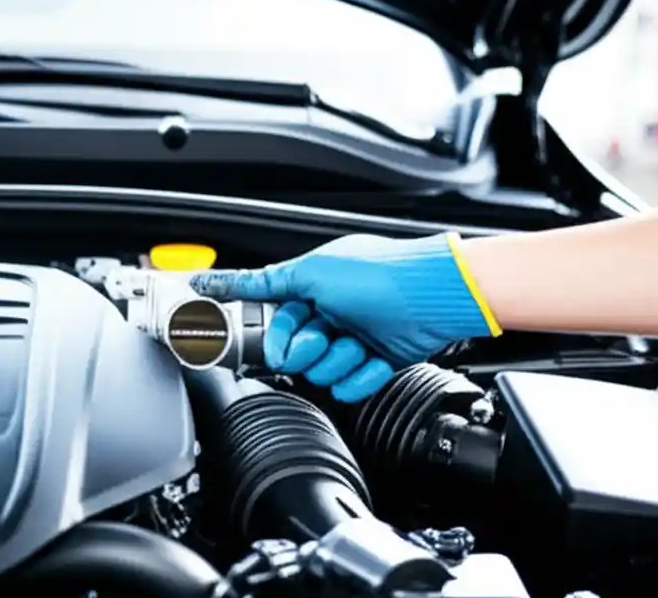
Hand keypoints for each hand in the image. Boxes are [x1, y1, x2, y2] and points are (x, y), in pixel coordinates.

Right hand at [189, 233, 499, 401]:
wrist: (433, 296)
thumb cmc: (379, 274)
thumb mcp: (312, 272)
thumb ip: (266, 282)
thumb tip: (224, 279)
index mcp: (312, 287)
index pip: (271, 317)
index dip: (267, 332)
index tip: (263, 342)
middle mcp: (330, 313)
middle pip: (294, 351)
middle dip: (307, 348)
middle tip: (321, 336)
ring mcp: (353, 339)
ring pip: (321, 371)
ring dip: (338, 360)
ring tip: (358, 342)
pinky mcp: (375, 363)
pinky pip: (350, 385)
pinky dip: (361, 376)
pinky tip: (372, 359)